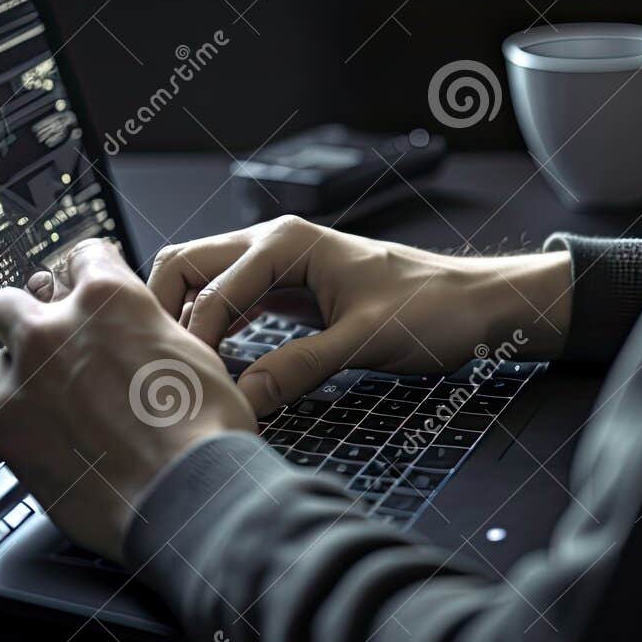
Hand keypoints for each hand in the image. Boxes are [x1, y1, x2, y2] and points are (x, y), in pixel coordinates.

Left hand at [0, 239, 254, 560]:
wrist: (186, 497)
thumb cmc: (203, 432)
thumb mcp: (191, 352)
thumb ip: (144, 330)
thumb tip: (136, 334)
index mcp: (108, 299)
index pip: (80, 257)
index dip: (87, 276)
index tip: (84, 291)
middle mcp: (55, 330)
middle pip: (11, 300)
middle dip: (30, 318)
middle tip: (54, 344)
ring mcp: (23, 379)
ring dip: (18, 372)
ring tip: (50, 400)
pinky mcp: (5, 430)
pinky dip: (19, 419)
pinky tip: (51, 437)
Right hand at [148, 216, 572, 415]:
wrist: (478, 304)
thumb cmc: (434, 310)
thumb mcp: (367, 341)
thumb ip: (302, 367)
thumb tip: (245, 397)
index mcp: (286, 243)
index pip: (208, 289)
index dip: (192, 341)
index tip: (187, 388)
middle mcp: (273, 243)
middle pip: (185, 266)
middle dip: (166, 314)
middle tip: (163, 370)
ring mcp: (277, 264)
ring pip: (202, 281)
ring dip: (185, 320)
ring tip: (178, 371)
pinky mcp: (287, 288)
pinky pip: (230, 301)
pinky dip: (212, 327)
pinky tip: (211, 365)